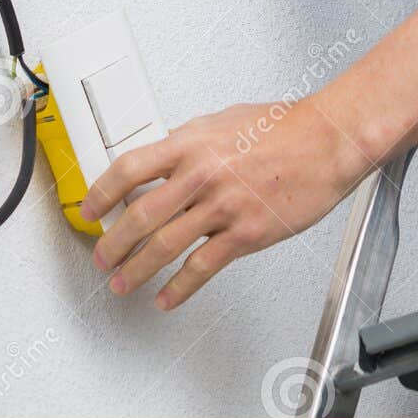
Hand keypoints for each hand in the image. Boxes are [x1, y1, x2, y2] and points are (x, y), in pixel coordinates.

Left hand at [81, 96, 367, 310]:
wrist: (327, 141)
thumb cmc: (285, 127)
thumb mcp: (225, 120)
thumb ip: (191, 141)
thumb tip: (165, 157)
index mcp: (191, 142)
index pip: (128, 169)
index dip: (100, 192)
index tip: (90, 208)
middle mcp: (201, 174)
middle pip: (139, 216)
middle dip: (111, 242)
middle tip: (101, 255)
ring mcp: (222, 206)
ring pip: (163, 246)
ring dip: (136, 270)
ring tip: (122, 282)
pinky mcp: (245, 233)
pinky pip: (201, 268)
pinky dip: (179, 288)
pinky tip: (167, 296)